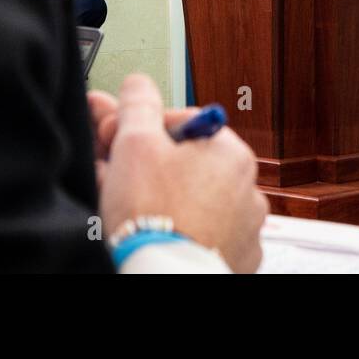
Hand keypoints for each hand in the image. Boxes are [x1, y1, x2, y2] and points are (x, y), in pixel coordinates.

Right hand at [97, 74, 267, 273]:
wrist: (162, 274)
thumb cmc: (154, 215)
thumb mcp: (135, 142)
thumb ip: (138, 104)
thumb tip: (138, 84)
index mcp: (232, 152)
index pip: (182, 124)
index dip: (142, 131)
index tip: (118, 143)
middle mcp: (247, 189)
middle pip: (185, 163)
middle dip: (144, 164)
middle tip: (112, 172)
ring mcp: (243, 227)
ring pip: (191, 199)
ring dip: (159, 196)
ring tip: (126, 206)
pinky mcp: (233, 259)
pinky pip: (200, 232)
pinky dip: (178, 228)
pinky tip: (152, 230)